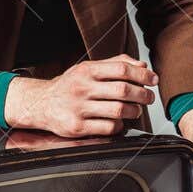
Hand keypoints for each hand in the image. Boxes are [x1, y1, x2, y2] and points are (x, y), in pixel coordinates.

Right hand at [3, 56, 157, 137]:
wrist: (40, 103)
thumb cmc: (69, 85)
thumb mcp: (88, 68)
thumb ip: (115, 63)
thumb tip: (142, 64)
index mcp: (86, 70)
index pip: (121, 69)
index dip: (142, 74)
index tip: (153, 79)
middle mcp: (81, 88)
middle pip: (123, 91)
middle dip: (143, 95)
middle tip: (149, 97)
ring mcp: (78, 108)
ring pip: (119, 110)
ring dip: (134, 111)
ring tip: (136, 110)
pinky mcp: (77, 127)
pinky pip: (108, 127)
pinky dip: (120, 125)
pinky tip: (119, 121)